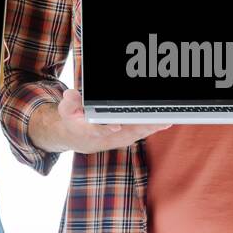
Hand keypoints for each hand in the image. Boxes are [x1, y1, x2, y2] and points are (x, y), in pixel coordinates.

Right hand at [50, 88, 172, 152]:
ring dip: (151, 127)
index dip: (107, 129)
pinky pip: (141, 133)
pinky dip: (153, 127)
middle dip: (141, 125)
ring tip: (166, 119)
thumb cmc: (74, 121)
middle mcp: (107, 137)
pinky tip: (165, 122)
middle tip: (154, 118)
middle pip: (126, 132)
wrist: (80, 139)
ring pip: (137, 133)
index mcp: (90, 131)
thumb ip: (69, 102)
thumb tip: (70, 93)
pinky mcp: (127, 137)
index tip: (115, 126)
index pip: (99, 130)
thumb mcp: (66, 110)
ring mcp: (119, 138)